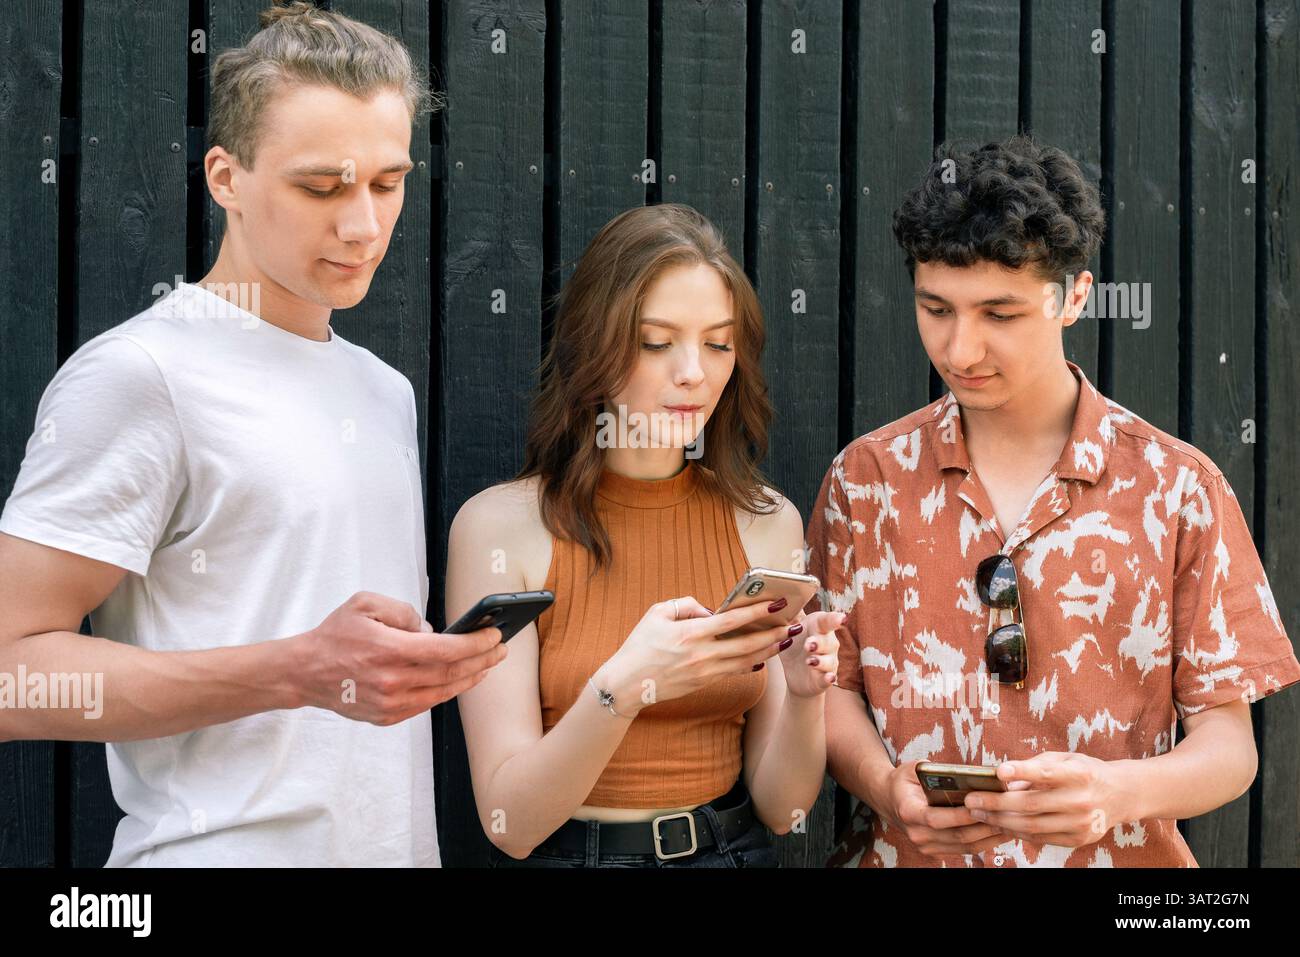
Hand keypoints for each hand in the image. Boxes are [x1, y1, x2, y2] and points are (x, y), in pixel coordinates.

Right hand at [293, 591, 506, 725]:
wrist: (305, 672)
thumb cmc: (336, 634)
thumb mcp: (365, 604)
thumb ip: (403, 612)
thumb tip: (431, 630)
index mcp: (390, 650)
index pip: (447, 650)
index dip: (476, 644)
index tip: (494, 635)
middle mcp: (393, 681)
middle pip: (451, 672)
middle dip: (482, 660)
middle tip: (500, 649)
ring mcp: (391, 704)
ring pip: (443, 692)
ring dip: (471, 678)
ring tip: (488, 664)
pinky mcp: (387, 716)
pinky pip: (427, 704)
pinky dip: (448, 691)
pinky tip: (460, 679)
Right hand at [596, 595, 800, 715]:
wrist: (627, 684)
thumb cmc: (639, 645)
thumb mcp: (656, 613)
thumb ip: (685, 605)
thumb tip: (709, 609)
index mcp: (691, 633)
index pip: (732, 620)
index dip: (757, 611)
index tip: (777, 603)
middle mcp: (702, 654)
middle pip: (747, 644)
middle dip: (773, 634)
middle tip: (793, 626)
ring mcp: (705, 671)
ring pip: (746, 661)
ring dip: (768, 651)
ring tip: (785, 641)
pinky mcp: (704, 682)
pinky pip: (734, 672)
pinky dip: (751, 664)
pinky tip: (763, 658)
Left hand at [779, 609, 842, 696]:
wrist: (795, 675)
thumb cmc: (794, 644)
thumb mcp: (788, 628)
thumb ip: (789, 614)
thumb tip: (780, 597)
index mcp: (819, 628)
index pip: (827, 621)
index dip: (834, 619)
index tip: (841, 618)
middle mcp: (828, 643)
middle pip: (828, 641)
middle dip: (819, 642)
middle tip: (809, 644)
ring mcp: (828, 661)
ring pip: (829, 660)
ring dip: (821, 660)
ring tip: (810, 661)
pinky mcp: (824, 679)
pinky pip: (829, 678)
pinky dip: (829, 678)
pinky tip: (828, 678)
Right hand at [876, 760, 1011, 858]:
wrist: (887, 798)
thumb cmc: (904, 780)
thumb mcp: (915, 768)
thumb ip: (936, 771)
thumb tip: (968, 776)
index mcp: (909, 812)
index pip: (938, 818)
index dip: (962, 815)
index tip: (984, 806)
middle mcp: (916, 833)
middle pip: (956, 836)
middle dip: (985, 826)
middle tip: (1008, 816)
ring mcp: (925, 846)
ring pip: (964, 846)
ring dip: (989, 837)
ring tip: (1011, 824)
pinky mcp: (935, 851)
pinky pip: (964, 850)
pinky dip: (983, 842)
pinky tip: (999, 832)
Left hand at [962, 752, 1137, 848]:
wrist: (1120, 795)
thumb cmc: (1084, 772)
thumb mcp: (1065, 759)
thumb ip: (1036, 765)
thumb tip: (1004, 777)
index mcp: (1080, 774)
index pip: (1047, 773)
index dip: (1022, 771)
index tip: (998, 772)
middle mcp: (1082, 800)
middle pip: (1032, 805)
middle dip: (997, 803)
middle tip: (972, 801)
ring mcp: (1082, 823)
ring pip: (1033, 825)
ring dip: (1001, 821)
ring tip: (979, 813)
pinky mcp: (1079, 839)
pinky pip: (1041, 838)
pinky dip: (1018, 831)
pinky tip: (1001, 824)